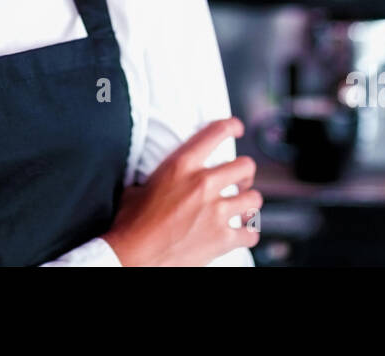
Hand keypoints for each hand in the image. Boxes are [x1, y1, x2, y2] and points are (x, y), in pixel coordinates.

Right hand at [102, 116, 260, 265]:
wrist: (133, 257)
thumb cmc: (130, 224)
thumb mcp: (138, 187)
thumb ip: (158, 178)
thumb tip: (156, 179)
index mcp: (181, 166)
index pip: (216, 133)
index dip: (232, 127)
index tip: (237, 128)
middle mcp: (203, 184)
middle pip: (245, 166)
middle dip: (244, 173)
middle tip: (240, 180)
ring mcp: (216, 212)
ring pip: (254, 199)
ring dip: (248, 203)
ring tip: (241, 208)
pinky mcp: (222, 238)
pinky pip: (251, 233)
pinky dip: (248, 234)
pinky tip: (241, 233)